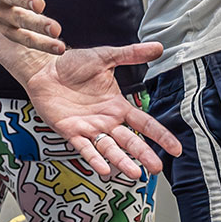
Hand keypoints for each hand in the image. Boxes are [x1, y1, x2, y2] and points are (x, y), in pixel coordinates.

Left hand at [24, 41, 180, 178]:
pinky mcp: (70, 131)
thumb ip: (131, 54)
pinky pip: (84, 148)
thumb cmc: (73, 63)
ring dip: (122, 161)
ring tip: (135, 174)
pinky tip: (104, 169)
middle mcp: (106, 120)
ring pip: (109, 149)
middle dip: (144, 154)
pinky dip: (94, 159)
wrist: (44, 66)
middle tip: (157, 167)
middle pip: (129, 141)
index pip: (144, 123)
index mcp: (117, 105)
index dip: (160, 135)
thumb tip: (158, 47)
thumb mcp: (105, 57)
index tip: (176, 148)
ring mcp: (89, 128)